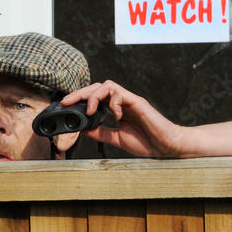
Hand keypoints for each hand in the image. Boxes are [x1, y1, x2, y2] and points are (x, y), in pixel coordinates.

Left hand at [59, 81, 187, 157]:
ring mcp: (130, 100)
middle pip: (97, 87)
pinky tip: (115, 116)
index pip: (94, 96)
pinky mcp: (138, 102)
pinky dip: (113, 103)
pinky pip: (120, 93)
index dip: (79, 99)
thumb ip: (101, 132)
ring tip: (91, 111)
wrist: (165, 147)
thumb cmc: (146, 142)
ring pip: (107, 85)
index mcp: (116, 109)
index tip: (65, 106)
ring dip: (94, 96)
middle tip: (67, 102)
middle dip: (80, 93)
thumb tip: (83, 129)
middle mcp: (122, 102)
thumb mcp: (117, 138)